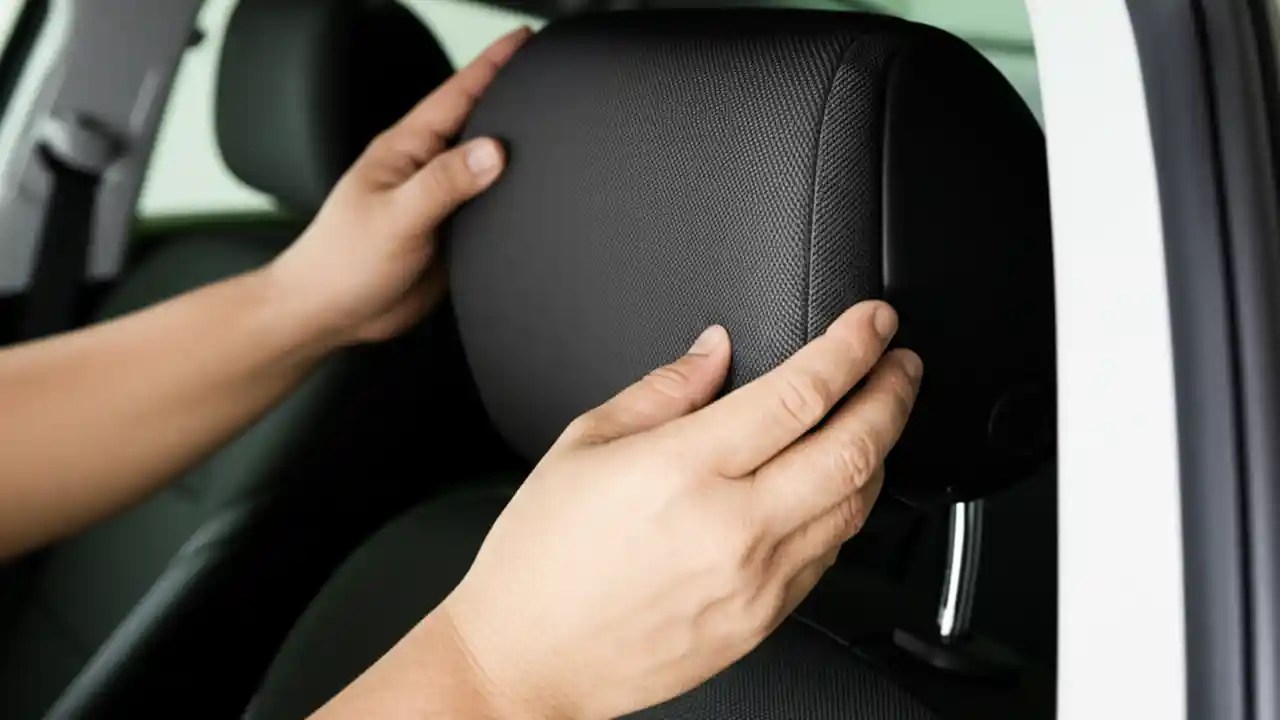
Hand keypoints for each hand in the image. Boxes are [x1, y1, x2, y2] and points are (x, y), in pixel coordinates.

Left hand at [266, 28, 532, 347]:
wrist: (331, 313)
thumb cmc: (343, 261)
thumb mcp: (396, 217)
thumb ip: (445, 183)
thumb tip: (495, 150)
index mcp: (407, 150)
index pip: (458, 95)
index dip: (493, 65)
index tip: (523, 39)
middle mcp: (427, 170)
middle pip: (479, 125)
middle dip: (512, 98)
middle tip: (546, 73)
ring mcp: (441, 204)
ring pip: (489, 171)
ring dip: (517, 153)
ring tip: (551, 128)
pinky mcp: (452, 237)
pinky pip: (490, 211)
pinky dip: (513, 201)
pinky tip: (533, 197)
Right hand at [436, 300, 922, 718]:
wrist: (529, 657)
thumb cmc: (543, 557)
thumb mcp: (585, 444)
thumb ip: (664, 389)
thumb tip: (715, 350)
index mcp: (683, 469)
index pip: (801, 393)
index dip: (852, 347)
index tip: (873, 323)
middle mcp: (731, 527)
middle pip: (854, 448)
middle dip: (893, 393)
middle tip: (901, 362)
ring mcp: (756, 581)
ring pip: (856, 505)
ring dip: (880, 452)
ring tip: (878, 416)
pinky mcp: (764, 620)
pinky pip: (830, 554)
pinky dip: (846, 509)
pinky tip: (835, 485)